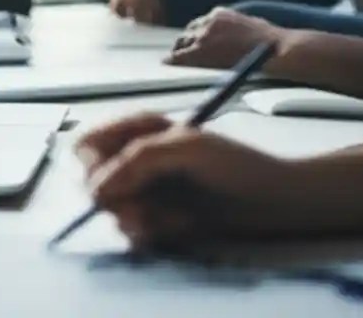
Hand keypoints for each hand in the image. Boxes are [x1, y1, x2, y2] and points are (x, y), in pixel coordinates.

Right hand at [81, 118, 289, 248]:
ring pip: (111, 210)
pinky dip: (151, 233)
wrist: (274, 201)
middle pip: (91, 181)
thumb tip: (96, 189)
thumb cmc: (236, 164)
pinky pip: (132, 231)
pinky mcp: (156, 218)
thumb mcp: (187, 149)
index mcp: (139, 130)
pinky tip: (178, 227)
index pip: (88, 145)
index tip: (109, 183)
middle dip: (114, 199)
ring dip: (135, 218)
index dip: (92, 165)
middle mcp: (136, 159)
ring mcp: (146, 189)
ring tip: (169, 220)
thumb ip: (137, 160)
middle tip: (141, 210)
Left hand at [167, 8, 284, 67]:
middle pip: (189, 32)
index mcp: (220, 14)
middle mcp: (208, 22)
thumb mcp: (250, 25)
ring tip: (173, 59)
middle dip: (185, 42)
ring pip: (183, 43)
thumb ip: (234, 28)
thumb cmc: (269, 42)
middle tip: (180, 51)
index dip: (195, 34)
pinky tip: (166, 63)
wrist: (273, 48)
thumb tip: (229, 38)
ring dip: (179, 51)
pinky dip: (173, 60)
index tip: (193, 41)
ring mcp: (204, 36)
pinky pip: (180, 56)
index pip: (200, 24)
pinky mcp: (201, 51)